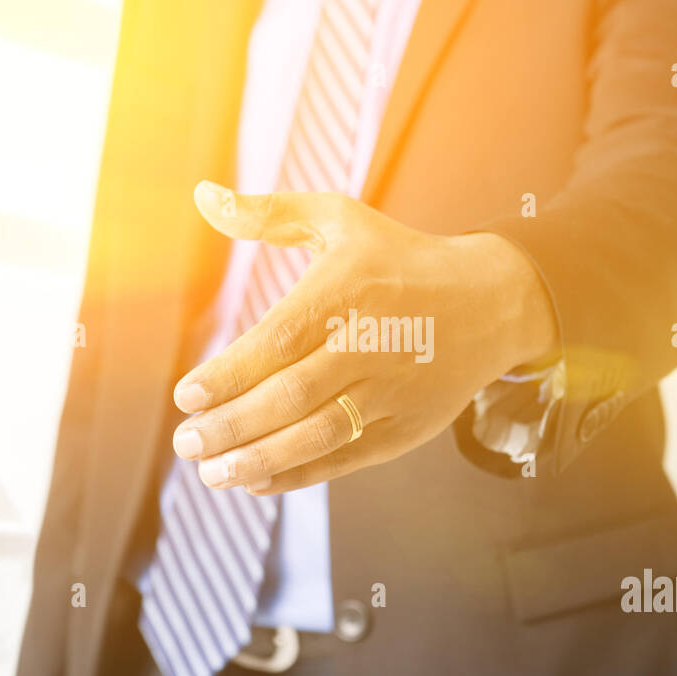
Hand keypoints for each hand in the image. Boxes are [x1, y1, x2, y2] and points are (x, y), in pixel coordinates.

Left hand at [171, 182, 559, 493]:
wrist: (491, 302)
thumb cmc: (400, 259)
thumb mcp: (342, 220)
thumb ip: (271, 214)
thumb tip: (204, 195)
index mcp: (349, 291)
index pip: (278, 340)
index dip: (229, 374)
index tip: (185, 397)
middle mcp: (371, 344)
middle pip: (291, 395)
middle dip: (232, 425)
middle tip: (186, 443)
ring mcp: (393, 391)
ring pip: (318, 434)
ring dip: (259, 459)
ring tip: (211, 473)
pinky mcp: (408, 428)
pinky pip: (347, 458)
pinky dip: (300, 474)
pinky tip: (257, 480)